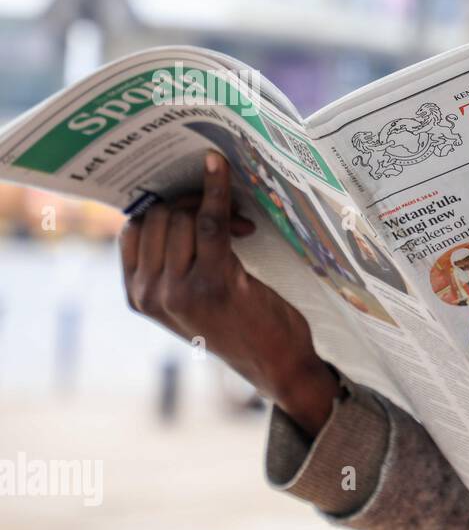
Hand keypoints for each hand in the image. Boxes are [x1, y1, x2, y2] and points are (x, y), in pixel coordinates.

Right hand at [120, 151, 340, 431]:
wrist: (275, 362)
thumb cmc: (238, 323)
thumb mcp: (188, 299)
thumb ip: (169, 263)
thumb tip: (170, 201)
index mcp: (136, 295)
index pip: (134, 228)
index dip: (165, 209)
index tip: (196, 210)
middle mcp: (149, 294)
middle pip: (157, 217)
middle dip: (192, 205)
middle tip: (230, 220)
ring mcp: (177, 290)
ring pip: (181, 217)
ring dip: (213, 207)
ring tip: (241, 227)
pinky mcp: (212, 282)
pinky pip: (209, 221)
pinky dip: (215, 190)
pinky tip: (219, 167)